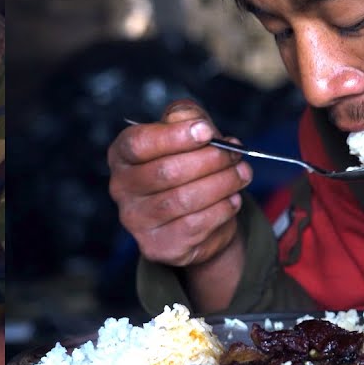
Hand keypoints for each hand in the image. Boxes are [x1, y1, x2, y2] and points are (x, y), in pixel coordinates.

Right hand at [107, 100, 251, 267]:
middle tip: (235, 155)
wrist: (194, 219)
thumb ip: (187, 118)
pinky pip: (194, 225)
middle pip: (166, 172)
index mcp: (122, 155)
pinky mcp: (157, 246)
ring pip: (184, 199)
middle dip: (209, 160)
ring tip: (242, 174)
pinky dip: (221, 210)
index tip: (206, 131)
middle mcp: (121, 189)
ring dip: (221, 184)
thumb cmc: (187, 168)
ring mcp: (136, 220)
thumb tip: (197, 123)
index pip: (139, 144)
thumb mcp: (186, 134)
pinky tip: (232, 200)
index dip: (174, 136)